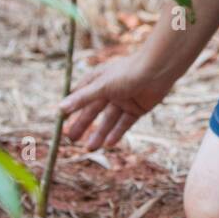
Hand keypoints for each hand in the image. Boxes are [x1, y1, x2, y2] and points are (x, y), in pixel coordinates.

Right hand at [59, 52, 174, 149]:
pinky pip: (124, 123)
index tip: (61, 122)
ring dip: (100, 133)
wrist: (158, 70)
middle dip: (83, 124)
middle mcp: (110, 90)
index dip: (71, 108)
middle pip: (93, 111)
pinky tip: (108, 144)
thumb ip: (82, 99)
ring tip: (90, 147)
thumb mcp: (101, 86)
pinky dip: (117, 133)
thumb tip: (60, 109)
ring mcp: (124, 100)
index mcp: (99, 80)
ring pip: (108, 120)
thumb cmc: (127, 72)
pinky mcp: (137, 108)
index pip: (80, 96)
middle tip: (72, 139)